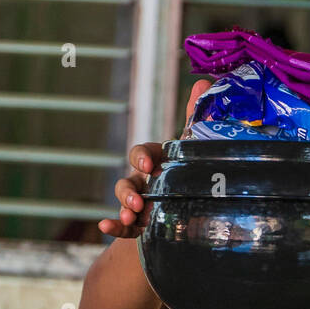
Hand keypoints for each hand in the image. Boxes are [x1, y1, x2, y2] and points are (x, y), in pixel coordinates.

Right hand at [97, 79, 211, 236]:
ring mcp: (139, 202)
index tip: (149, 165)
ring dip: (124, 205)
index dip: (142, 157)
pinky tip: (105, 227)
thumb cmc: (190, 174)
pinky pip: (122, 225)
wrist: (188, 213)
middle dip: (129, 187)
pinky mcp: (139, 224)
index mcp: (157, 161)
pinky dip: (113, 226)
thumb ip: (196, 120)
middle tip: (139, 198)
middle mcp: (144, 180)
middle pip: (129, 178)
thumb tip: (204, 81)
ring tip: (131, 214)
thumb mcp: (193, 151)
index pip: (142, 153)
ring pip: (124, 200)